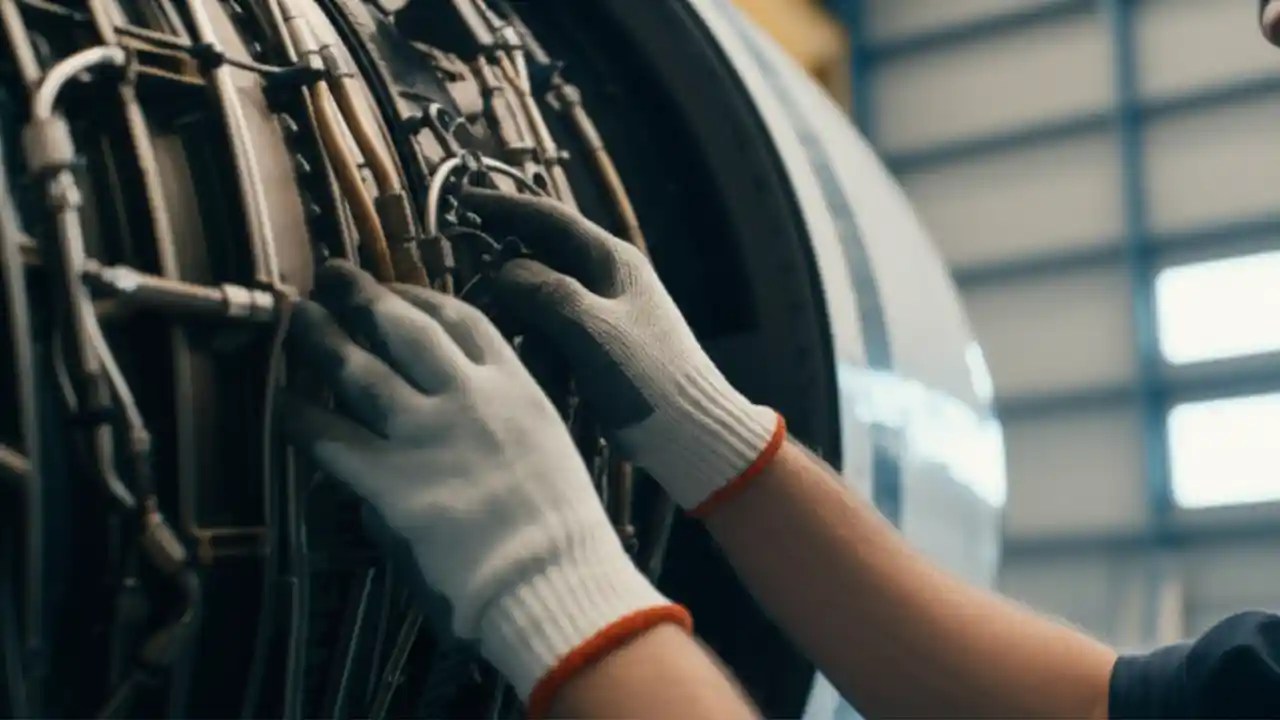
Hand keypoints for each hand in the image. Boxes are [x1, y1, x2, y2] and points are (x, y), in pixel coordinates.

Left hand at [282, 260, 688, 712]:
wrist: (559, 582)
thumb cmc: (563, 536)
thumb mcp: (545, 456)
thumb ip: (494, 431)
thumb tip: (444, 431)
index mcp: (517, 389)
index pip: (463, 320)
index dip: (420, 297)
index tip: (396, 289)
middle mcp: (470, 398)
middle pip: (404, 327)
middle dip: (363, 295)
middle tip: (333, 275)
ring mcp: (428, 436)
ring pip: (361, 370)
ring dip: (322, 338)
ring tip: (297, 318)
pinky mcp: (392, 482)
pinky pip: (330, 438)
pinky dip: (300, 415)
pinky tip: (281, 401)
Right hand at [464, 189, 785, 513]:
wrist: (688, 429)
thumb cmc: (647, 376)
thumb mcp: (591, 330)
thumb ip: (544, 292)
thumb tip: (503, 271)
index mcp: (612, 260)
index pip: (549, 218)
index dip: (504, 206)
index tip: (461, 199)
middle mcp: (607, 278)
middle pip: (543, 253)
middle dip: (502, 260)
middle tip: (460, 270)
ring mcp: (603, 311)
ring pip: (543, 292)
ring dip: (514, 303)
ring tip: (481, 317)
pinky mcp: (597, 345)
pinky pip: (552, 327)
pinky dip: (531, 334)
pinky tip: (513, 350)